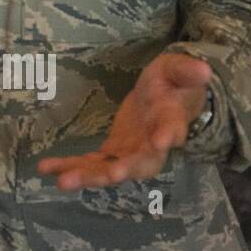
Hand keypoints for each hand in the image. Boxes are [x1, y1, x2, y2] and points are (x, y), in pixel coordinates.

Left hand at [36, 53, 212, 190]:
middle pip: (139, 163)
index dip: (167, 135)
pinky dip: (69, 166)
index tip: (163, 141)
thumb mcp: (177, 69)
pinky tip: (45, 168)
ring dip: (89, 176)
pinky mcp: (112, 152)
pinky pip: (90, 163)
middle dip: (123, 170)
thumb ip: (187, 70)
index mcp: (170, 121)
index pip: (171, 130)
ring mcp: (130, 153)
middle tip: (110, 176)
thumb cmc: (171, 83)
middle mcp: (151, 146)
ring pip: (111, 170)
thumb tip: (205, 70)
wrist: (163, 98)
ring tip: (64, 181)